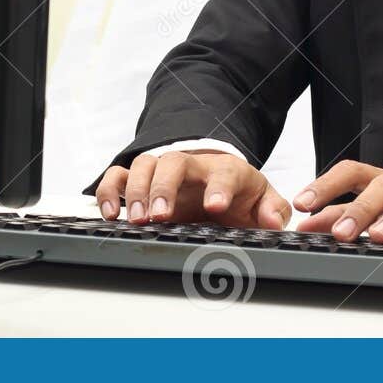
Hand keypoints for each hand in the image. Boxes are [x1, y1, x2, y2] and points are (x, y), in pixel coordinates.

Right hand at [95, 151, 290, 228]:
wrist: (219, 187)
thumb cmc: (239, 196)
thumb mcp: (263, 202)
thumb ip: (273, 210)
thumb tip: (273, 220)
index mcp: (225, 171)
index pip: (223, 172)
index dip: (219, 187)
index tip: (215, 206)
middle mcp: (191, 166)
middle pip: (173, 162)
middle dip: (165, 186)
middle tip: (161, 214)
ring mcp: (163, 172)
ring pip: (144, 165)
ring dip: (138, 190)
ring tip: (138, 219)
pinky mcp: (142, 183)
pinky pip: (118, 177)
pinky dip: (110, 191)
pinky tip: (110, 214)